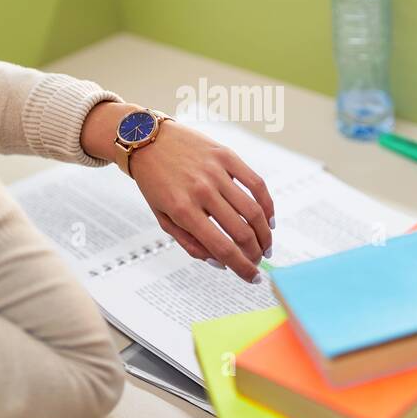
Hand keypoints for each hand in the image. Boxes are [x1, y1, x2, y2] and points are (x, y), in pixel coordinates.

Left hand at [81, 105, 274, 282]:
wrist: (147, 140)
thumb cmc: (154, 182)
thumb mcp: (162, 218)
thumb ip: (190, 243)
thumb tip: (220, 263)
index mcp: (183, 210)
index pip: (222, 247)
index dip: (242, 268)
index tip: (252, 278)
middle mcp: (201, 191)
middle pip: (241, 232)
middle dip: (255, 254)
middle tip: (258, 261)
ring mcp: (216, 172)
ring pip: (253, 210)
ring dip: (265, 234)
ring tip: (266, 246)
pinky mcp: (226, 156)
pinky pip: (256, 183)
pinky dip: (267, 205)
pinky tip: (269, 220)